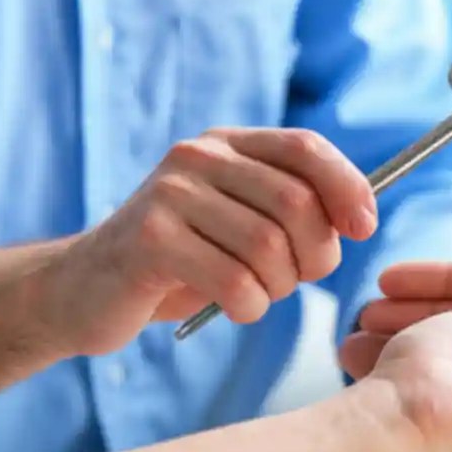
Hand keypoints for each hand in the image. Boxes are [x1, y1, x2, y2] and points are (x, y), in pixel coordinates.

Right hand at [40, 127, 375, 354]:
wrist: (86, 289)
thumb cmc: (181, 260)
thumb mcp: (238, 220)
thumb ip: (291, 206)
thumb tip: (361, 215)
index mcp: (227, 144)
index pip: (306, 147)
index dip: (348, 186)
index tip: (364, 228)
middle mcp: (198, 157)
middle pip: (296, 202)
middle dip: (316, 254)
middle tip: (299, 279)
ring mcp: (170, 194)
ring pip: (268, 246)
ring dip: (279, 286)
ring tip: (260, 293)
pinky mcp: (150, 239)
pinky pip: (234, 281)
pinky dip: (250, 307)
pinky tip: (235, 307)